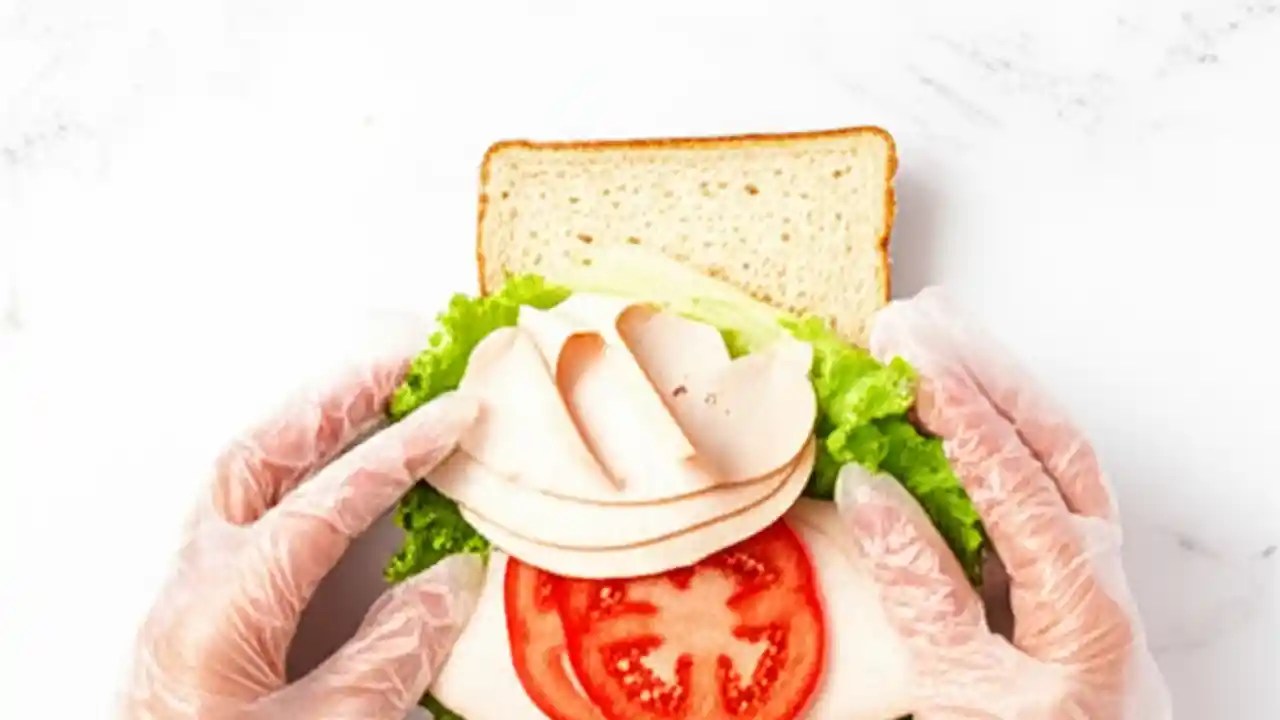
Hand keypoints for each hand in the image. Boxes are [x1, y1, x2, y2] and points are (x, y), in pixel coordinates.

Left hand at [120, 353, 483, 718]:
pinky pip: (242, 511)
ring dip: (308, 426)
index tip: (457, 412)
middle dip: (334, 401)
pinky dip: (292, 471)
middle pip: (259, 457)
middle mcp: (195, 583)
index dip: (400, 452)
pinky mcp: (202, 613)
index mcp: (222, 608)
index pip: (325, 501)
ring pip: (241, 477)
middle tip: (402, 362)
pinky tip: (330, 469)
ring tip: (372, 393)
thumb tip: (454, 578)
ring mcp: (191, 593)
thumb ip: (396, 650)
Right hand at [836, 289, 1171, 718]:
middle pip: (1049, 440)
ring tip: (939, 329)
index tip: (909, 357)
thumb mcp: (963, 690)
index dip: (960, 411)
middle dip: (982, 368)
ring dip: (997, 383)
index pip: (1016, 476)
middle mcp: (1093, 564)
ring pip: (1052, 450)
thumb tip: (871, 492)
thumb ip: (922, 591)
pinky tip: (958, 409)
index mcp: (1080, 594)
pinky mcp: (1059, 574)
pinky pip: (1036, 481)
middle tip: (916, 318)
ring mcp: (1082, 565)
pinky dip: (997, 428)